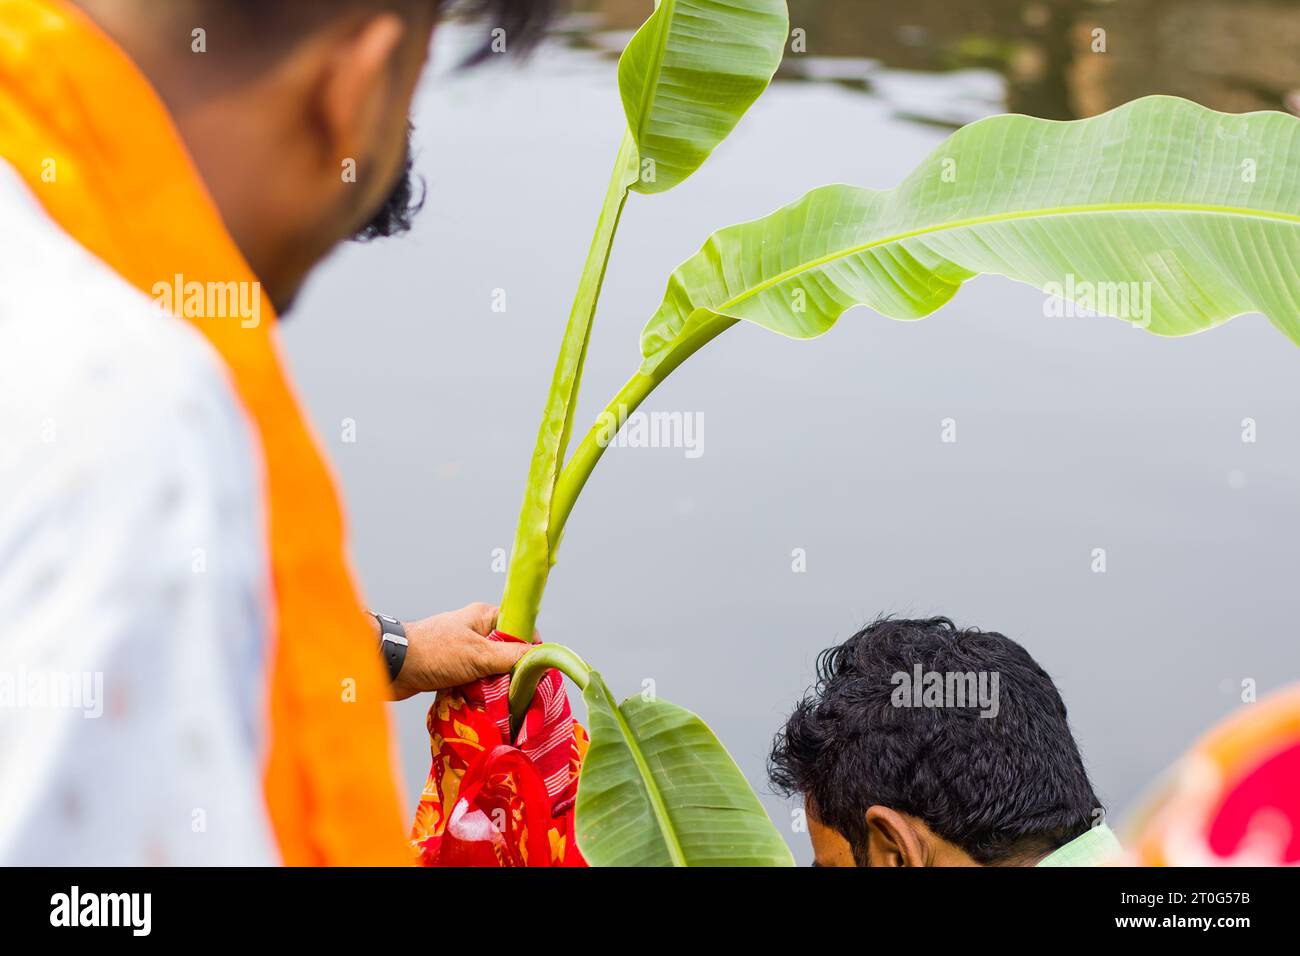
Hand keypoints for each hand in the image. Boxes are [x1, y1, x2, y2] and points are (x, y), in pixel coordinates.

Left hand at [387, 603, 532, 700]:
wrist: (391, 667)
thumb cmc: (433, 652)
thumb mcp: (479, 654)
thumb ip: (511, 656)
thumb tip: (539, 657)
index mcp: (484, 617)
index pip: (521, 628)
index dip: (531, 648)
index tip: (536, 671)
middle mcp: (476, 631)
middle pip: (508, 652)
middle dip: (512, 673)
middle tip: (517, 691)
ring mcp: (463, 651)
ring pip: (491, 670)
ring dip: (494, 686)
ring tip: (499, 701)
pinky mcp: (452, 669)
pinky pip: (475, 682)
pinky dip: (478, 693)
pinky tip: (481, 704)